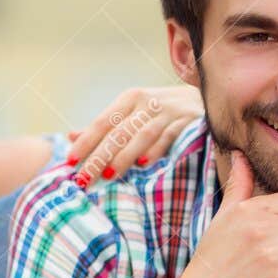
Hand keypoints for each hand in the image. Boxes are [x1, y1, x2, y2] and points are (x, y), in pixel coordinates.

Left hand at [67, 85, 202, 181]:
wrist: (207, 99)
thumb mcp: (133, 114)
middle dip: (99, 156)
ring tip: (108, 175)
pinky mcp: (188, 122)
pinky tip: (144, 164)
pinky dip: (156, 150)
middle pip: (119, 132)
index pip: (103, 122)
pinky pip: (168, 137)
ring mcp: (168, 112)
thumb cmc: (161, 112)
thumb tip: (70, 136)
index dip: (86, 141)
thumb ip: (105, 127)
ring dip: (124, 156)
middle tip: (84, 179)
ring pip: (141, 135)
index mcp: (130, 99)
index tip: (71, 161)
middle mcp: (147, 102)